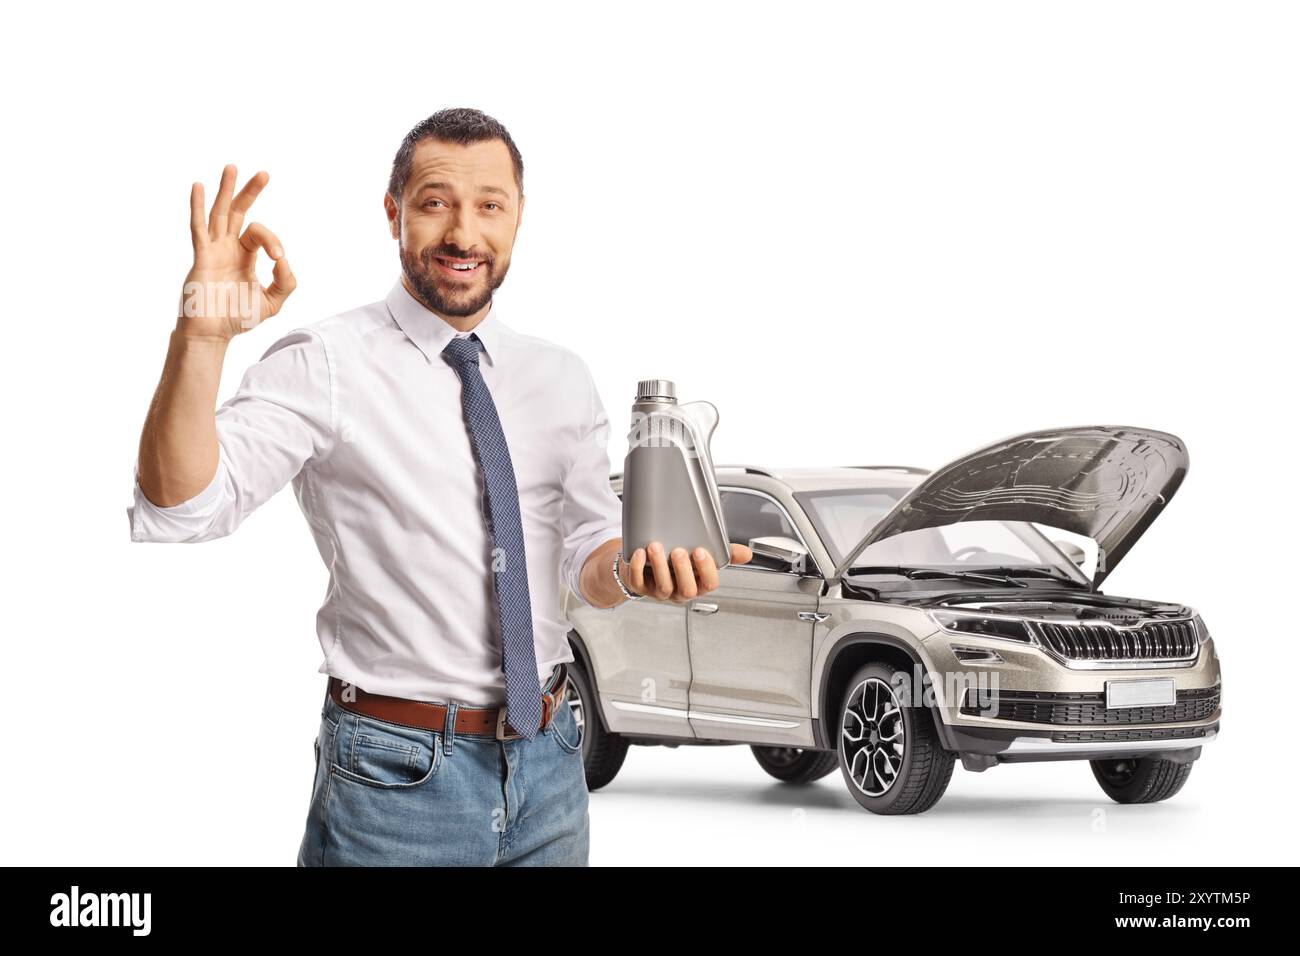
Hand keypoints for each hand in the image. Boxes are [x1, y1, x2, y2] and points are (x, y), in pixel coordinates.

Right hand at [177, 164, 295, 340]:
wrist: (213, 334)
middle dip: (250, 192)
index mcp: (244, 256)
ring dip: (226, 190)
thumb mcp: (271, 302)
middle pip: (238, 212)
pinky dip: (198, 207)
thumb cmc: (237, 318)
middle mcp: (228, 248)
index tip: (279, 258)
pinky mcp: (201, 257)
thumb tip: (285, 260)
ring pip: (219, 214)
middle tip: (264, 174)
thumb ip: (285, 282)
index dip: (273, 241)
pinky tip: (199, 187)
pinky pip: (199, 228)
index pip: (260, 235)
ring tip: (232, 167)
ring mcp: (213, 250)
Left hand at [622, 541, 752, 603]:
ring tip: (656, 546)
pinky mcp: (639, 586)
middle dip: (683, 570)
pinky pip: (637, 582)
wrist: (646, 561)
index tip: (700, 551)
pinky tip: (639, 553)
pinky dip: (636, 567)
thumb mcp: (700, 557)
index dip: (706, 570)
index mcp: (697, 584)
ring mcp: (659, 591)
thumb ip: (724, 554)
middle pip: (687, 590)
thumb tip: (747, 554)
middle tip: (678, 551)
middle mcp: (680, 591)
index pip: (709, 584)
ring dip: (659, 566)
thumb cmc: (677, 561)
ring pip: (663, 587)